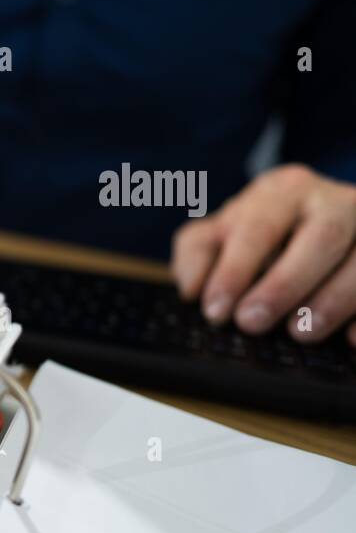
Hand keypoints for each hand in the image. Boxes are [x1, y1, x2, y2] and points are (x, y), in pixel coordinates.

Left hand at [171, 164, 355, 345]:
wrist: (312, 223)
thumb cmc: (259, 234)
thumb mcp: (219, 235)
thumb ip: (196, 254)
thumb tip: (193, 288)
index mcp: (284, 192)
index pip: (259, 227)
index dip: (236, 270)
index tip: (216, 310)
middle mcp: (334, 202)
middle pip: (322, 237)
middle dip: (286, 284)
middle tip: (252, 322)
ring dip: (335, 299)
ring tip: (300, 333)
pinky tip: (352, 340)